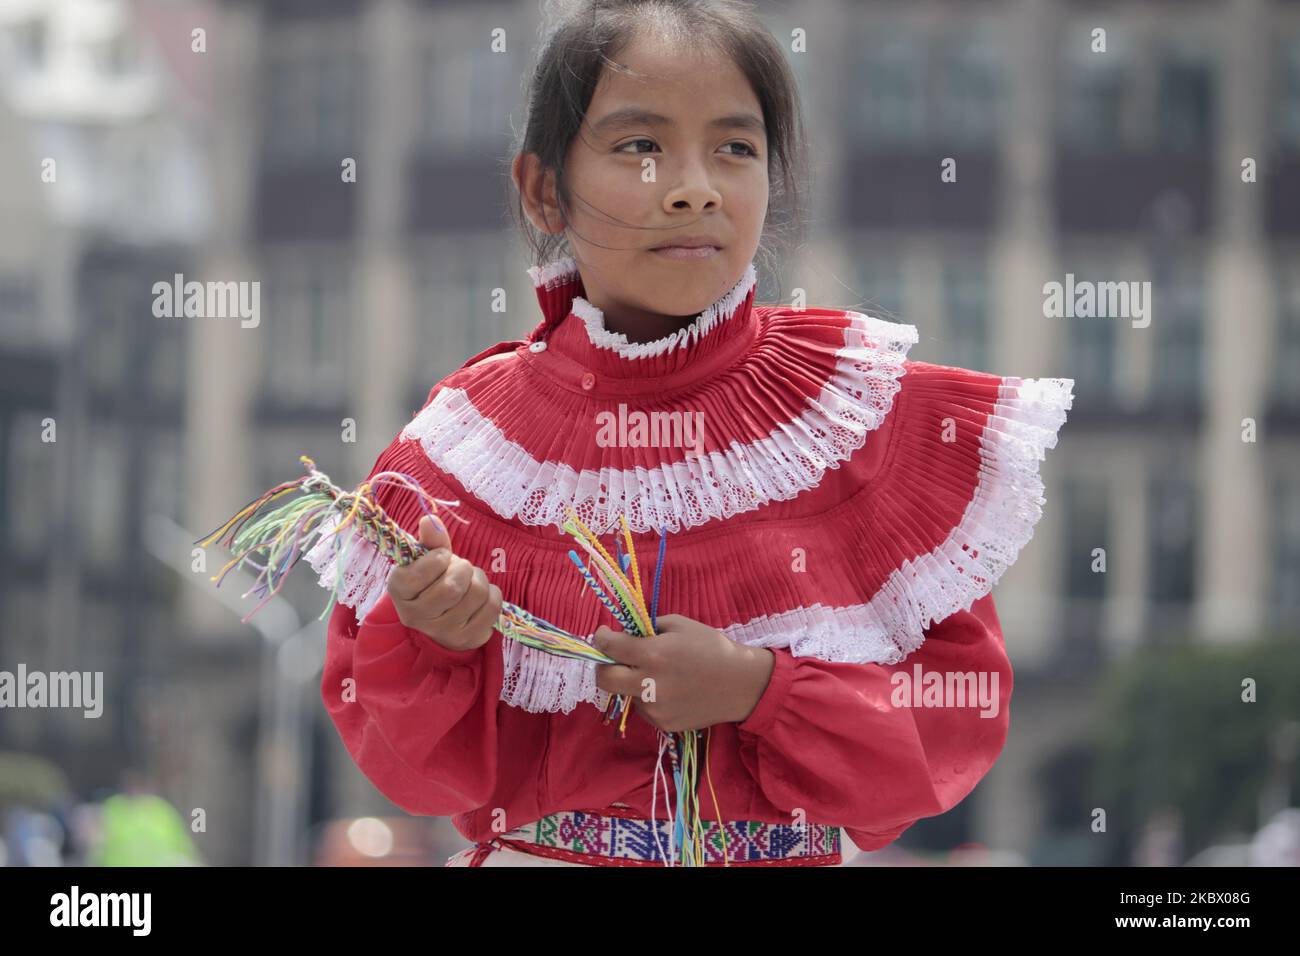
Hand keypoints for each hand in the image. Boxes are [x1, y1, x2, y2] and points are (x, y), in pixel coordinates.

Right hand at [386, 514, 502, 651]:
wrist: (441, 620)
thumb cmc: (433, 581)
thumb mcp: (426, 560)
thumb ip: (429, 540)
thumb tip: (430, 520)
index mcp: (399, 592)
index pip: (419, 573)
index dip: (437, 558)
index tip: (442, 556)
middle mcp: (417, 617)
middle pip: (452, 587)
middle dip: (463, 568)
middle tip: (460, 567)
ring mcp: (443, 631)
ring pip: (476, 594)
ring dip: (479, 578)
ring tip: (470, 580)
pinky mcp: (468, 639)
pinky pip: (493, 606)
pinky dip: (493, 594)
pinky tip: (481, 596)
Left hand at [592, 614, 774, 732]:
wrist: (741, 684)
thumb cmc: (711, 647)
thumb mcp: (679, 625)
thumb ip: (648, 628)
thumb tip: (625, 634)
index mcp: (652, 654)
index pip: (609, 646)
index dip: (601, 638)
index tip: (604, 635)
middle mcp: (649, 683)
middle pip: (604, 680)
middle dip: (603, 667)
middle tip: (613, 661)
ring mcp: (656, 708)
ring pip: (627, 694)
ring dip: (633, 682)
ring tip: (660, 675)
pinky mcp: (664, 724)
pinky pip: (645, 708)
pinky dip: (650, 698)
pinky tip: (672, 690)